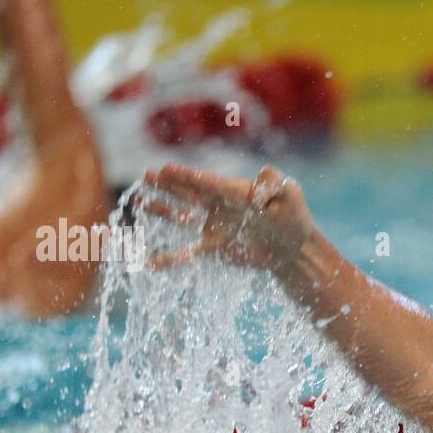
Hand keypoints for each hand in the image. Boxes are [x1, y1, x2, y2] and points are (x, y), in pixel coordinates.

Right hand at [140, 165, 319, 275]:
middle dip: (168, 184)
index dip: (187, 177)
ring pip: (181, 216)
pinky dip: (168, 259)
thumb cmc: (294, 219)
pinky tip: (148, 262)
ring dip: (161, 208)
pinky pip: (187, 254)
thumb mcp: (289, 194)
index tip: (167, 169)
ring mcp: (214, 227)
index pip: (208, 183)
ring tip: (138, 198)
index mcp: (235, 191)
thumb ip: (275, 183)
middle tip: (148, 174)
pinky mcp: (214, 248)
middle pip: (189, 193)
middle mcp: (219, 206)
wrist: (295, 250)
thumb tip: (263, 176)